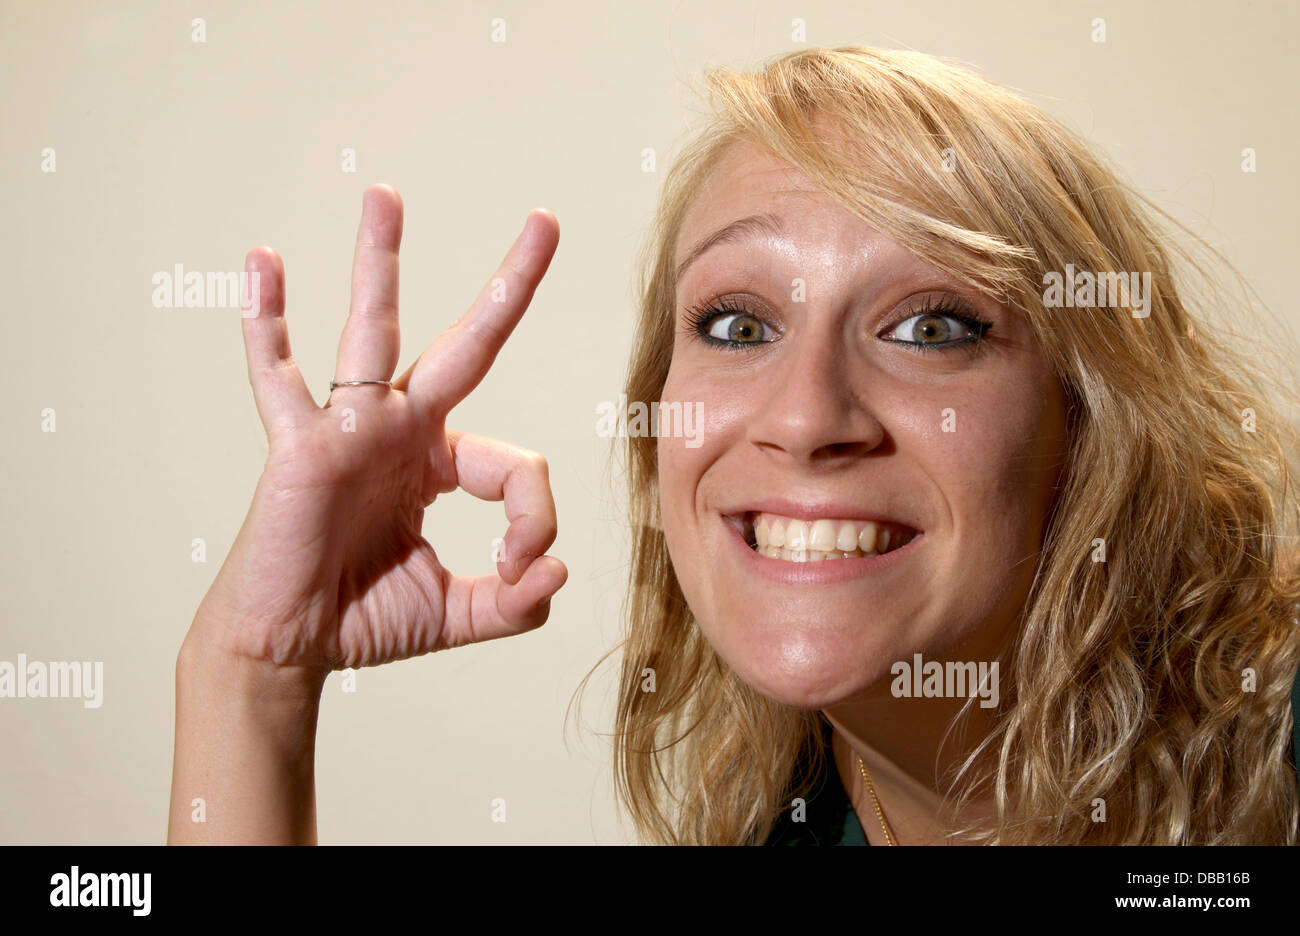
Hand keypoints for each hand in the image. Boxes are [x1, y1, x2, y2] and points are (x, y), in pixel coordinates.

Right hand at [192, 185, 566, 674]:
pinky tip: (263, 263)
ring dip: (379, 263)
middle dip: (509, 285)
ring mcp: (350, 429)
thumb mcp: (460, 613)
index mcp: (441, 462)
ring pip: (372, 333)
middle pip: (465, 345)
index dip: (534, 519)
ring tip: (386, 197)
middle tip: (545, 221)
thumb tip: (558, 574)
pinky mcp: (299, 446)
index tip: (524, 566)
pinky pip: (278, 376)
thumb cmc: (365, 617)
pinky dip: (267, 323)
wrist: (290, 648)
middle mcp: (402, 431)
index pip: (517, 466)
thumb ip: (516, 603)